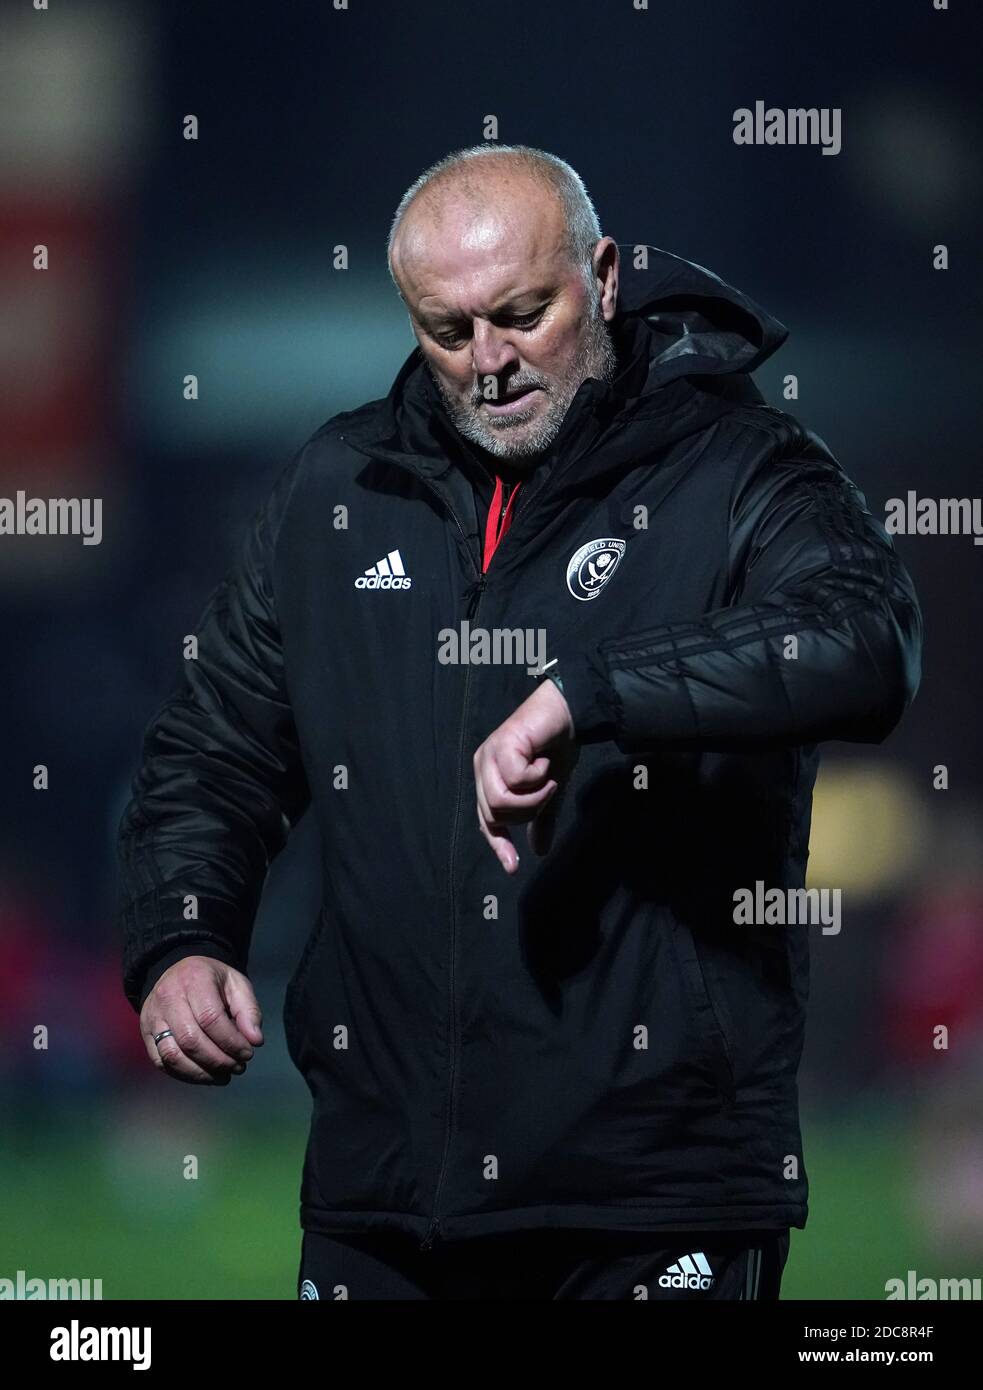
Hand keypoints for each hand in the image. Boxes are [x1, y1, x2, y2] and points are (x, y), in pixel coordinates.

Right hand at [140, 956, 263, 1084]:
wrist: (179, 972)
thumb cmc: (213, 981)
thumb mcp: (236, 984)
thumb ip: (249, 1011)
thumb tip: (255, 1041)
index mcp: (194, 979)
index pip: (210, 1018)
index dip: (231, 1041)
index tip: (248, 1053)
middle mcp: (168, 997)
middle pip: (190, 1040)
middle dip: (218, 1060)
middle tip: (238, 1067)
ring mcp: (153, 1017)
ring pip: (173, 1055)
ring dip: (202, 1073)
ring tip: (224, 1075)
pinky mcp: (146, 1034)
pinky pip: (162, 1062)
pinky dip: (185, 1075)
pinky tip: (206, 1075)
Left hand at [473, 677, 576, 873]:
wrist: (569, 715)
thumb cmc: (556, 749)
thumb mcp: (549, 792)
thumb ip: (541, 819)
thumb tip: (539, 851)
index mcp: (488, 779)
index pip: (486, 821)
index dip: (498, 844)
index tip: (513, 867)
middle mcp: (483, 767)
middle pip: (495, 815)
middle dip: (527, 811)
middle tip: (548, 792)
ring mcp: (489, 755)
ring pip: (502, 801)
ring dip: (533, 797)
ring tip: (548, 780)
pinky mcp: (502, 745)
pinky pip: (514, 779)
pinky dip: (537, 778)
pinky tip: (545, 763)